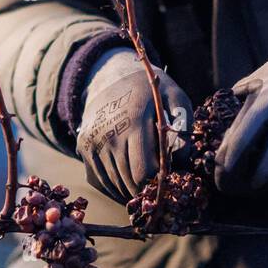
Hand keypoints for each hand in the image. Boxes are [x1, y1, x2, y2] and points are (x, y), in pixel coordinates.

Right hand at [76, 49, 190, 202]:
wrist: (110, 77)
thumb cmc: (148, 90)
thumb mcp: (173, 95)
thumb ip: (183, 122)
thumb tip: (181, 157)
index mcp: (134, 122)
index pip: (144, 171)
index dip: (158, 181)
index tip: (167, 177)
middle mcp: (110, 135)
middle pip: (129, 182)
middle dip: (146, 189)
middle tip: (158, 185)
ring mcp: (94, 142)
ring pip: (114, 185)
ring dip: (131, 191)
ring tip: (145, 184)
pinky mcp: (84, 148)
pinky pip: (100, 181)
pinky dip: (115, 187)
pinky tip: (128, 180)